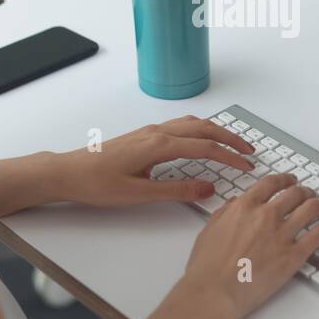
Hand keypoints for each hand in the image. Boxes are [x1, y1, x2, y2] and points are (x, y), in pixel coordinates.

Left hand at [54, 115, 255, 207]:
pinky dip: (199, 130)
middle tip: (250, 151)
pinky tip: (201, 140)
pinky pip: (180, 125)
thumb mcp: (139, 194)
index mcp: (159, 146)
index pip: (205, 147)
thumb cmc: (97, 184)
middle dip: (230, 138)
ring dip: (215, 131)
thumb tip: (208, 188)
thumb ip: (177, 190)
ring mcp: (150, 131)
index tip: (247, 166)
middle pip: (203, 129)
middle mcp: (157, 133)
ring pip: (192, 123)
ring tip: (232, 144)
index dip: (230, 156)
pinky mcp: (144, 135)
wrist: (68, 172)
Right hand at [182, 173, 318, 318]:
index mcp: (245, 207)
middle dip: (306, 191)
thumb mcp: (210, 230)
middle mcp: (266, 216)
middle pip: (296, 193)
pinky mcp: (294, 256)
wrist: (215, 292)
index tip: (291, 180)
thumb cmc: (207, 267)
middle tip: (311, 194)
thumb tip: (234, 204)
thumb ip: (225, 213)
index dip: (285, 179)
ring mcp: (282, 235)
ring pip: (312, 209)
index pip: (272, 183)